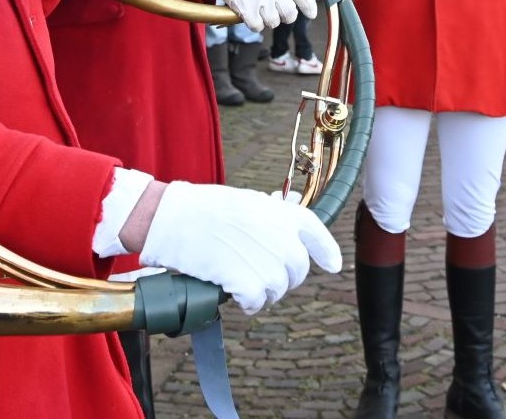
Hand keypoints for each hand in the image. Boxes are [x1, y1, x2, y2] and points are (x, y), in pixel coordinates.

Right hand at [139, 180, 341, 313]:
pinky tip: (236, 296)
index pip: (314, 230)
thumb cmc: (202, 208)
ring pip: (278, 288)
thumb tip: (284, 233)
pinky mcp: (244, 277)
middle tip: (262, 280)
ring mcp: (263, 256)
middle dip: (284, 279)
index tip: (333, 265)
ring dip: (264, 293)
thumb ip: (268, 218)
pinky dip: (249, 302)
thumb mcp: (244, 202)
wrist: (172, 216)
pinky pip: (258, 300)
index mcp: (278, 211)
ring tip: (244, 287)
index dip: (326, 249)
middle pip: (298, 269)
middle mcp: (278, 233)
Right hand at [200, 0, 316, 30]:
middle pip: (290, 14)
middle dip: (285, 16)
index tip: (310, 14)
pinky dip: (254, 23)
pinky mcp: (247, 9)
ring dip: (267, 19)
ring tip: (260, 9)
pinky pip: (258, 26)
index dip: (308, 7)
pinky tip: (249, 14)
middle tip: (277, 12)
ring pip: (274, 22)